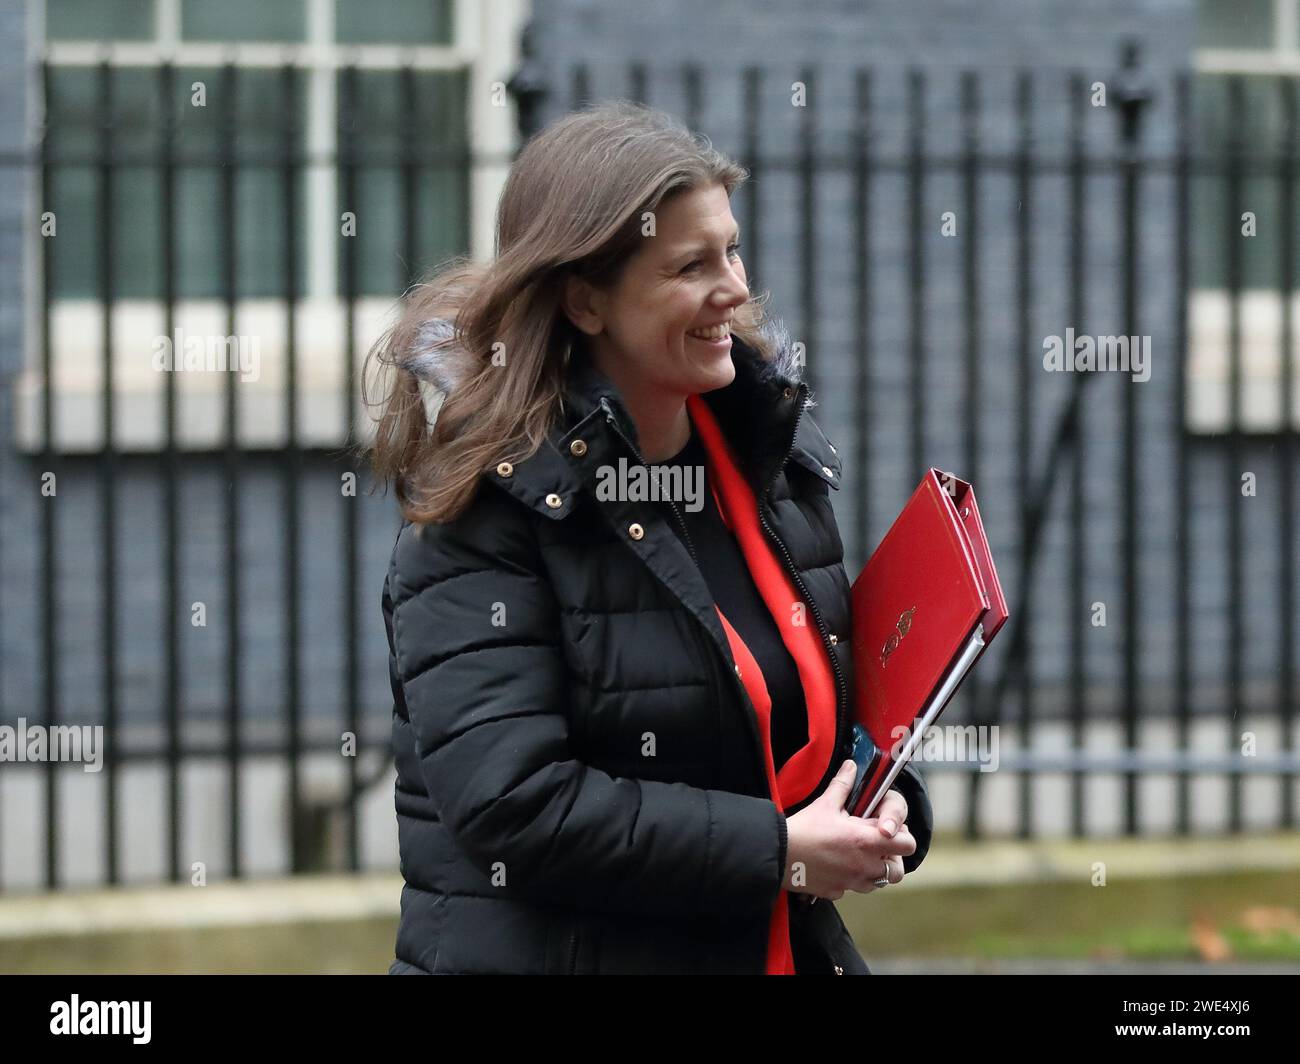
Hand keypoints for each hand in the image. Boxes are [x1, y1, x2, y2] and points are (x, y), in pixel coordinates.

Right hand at [783, 760, 916, 899]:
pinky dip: (849, 880)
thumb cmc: (804, 828)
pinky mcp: (837, 892)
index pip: (908, 844)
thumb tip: (851, 766)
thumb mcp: (826, 803)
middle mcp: (865, 866)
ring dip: (873, 871)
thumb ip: (843, 785)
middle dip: (891, 859)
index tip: (886, 830)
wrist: (779, 854)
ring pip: (878, 883)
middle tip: (875, 846)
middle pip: (898, 871)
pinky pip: (852, 889)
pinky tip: (835, 866)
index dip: (902, 836)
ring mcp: (852, 883)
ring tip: (855, 856)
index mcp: (867, 841)